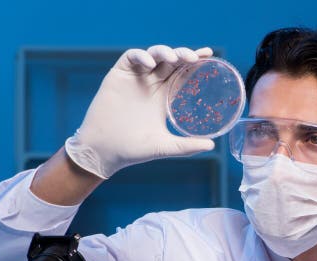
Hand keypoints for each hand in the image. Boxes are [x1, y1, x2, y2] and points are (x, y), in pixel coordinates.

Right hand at [65, 45, 215, 178]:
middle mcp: (151, 84)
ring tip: (174, 58)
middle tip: (195, 57)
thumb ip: (186, 146)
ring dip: (165, 52)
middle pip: (171, 61)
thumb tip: (212, 145)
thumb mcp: (164, 146)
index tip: (209, 56)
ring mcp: (134, 79)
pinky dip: (141, 56)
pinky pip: (131, 58)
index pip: (182, 73)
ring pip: (153, 55)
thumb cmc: (133, 150)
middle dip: (184, 54)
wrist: (104, 151)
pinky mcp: (118, 76)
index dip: (195, 63)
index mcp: (163, 96)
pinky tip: (150, 64)